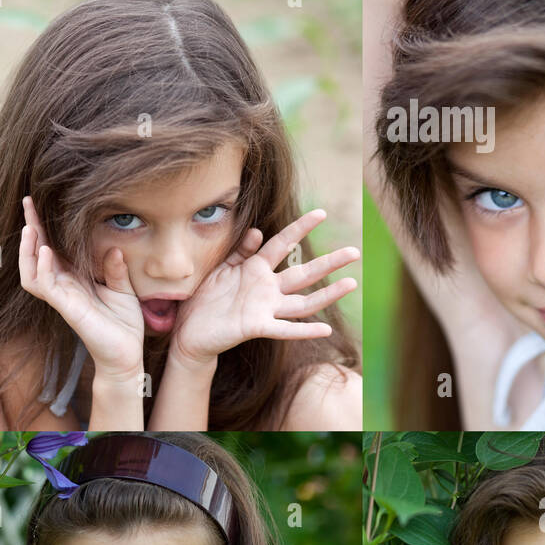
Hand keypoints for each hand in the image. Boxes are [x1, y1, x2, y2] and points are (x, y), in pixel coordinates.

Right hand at [18, 195, 143, 378]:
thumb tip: (114, 247)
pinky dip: (43, 268)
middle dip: (30, 228)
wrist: (127, 355)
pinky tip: (45, 250)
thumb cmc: (124, 325)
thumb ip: (116, 269)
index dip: (44, 226)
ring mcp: (62, 298)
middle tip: (27, 201)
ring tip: (29, 227)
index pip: (53, 248)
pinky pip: (47, 287)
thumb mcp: (124, 290)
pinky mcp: (67, 309)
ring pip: (32, 272)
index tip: (39, 201)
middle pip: (37, 254)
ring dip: (28, 250)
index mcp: (75, 279)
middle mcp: (64, 286)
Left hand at [170, 208, 358, 366]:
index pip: (282, 243)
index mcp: (255, 269)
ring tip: (351, 283)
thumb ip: (239, 251)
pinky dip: (305, 330)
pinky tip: (325, 329)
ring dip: (328, 294)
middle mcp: (266, 289)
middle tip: (355, 251)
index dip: (300, 228)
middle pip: (303, 273)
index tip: (321, 213)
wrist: (189, 331)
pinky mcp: (256, 327)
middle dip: (329, 263)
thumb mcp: (220, 268)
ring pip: (303, 302)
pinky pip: (285, 329)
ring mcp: (264, 309)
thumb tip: (256, 232)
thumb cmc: (204, 299)